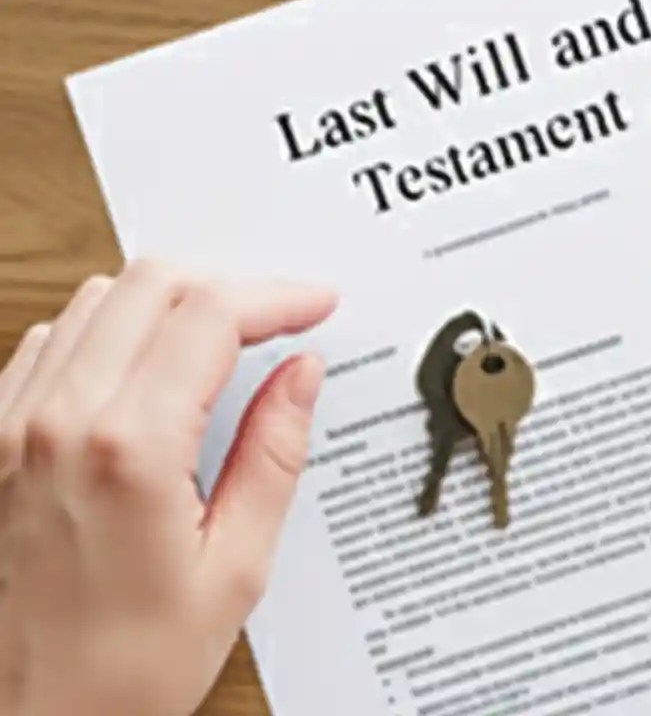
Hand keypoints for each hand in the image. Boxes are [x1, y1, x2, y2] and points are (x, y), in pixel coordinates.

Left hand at [0, 262, 335, 715]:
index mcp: (129, 450)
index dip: (277, 297)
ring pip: (96, 300)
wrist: (33, 715)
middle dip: (228, 285)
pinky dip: (109, 330)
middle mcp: (58, 422)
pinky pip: (50, 341)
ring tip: (221, 338)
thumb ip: (273, 455)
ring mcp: (14, 426)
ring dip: (168, 301)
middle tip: (278, 316)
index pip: (211, 316)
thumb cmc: (125, 665)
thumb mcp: (234, 568)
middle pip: (150, 284)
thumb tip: (301, 377)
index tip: (314, 306)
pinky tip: (147, 366)